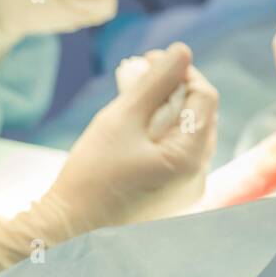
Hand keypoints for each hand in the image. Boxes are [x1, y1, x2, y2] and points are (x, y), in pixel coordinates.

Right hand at [0, 43, 216, 276]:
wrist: (70, 226)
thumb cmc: (91, 173)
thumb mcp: (121, 118)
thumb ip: (154, 81)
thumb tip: (182, 50)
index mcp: (190, 159)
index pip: (205, 97)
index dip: (182, 71)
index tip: (151, 58)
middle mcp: (199, 178)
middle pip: (201, 116)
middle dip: (175, 89)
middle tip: (140, 72)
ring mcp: (188, 192)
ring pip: (190, 134)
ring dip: (167, 111)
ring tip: (134, 97)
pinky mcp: (174, 198)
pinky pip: (179, 155)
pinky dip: (163, 135)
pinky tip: (136, 127)